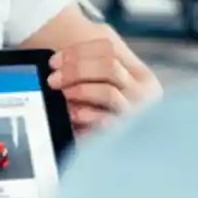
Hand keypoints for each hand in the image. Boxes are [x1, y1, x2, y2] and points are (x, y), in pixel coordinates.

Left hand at [47, 37, 161, 133]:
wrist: (103, 149)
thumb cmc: (93, 108)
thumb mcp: (92, 80)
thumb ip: (84, 65)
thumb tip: (59, 63)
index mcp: (138, 71)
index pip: (108, 49)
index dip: (77, 52)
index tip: (53, 62)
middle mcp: (144, 92)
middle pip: (109, 67)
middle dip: (76, 70)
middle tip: (54, 79)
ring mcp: (135, 114)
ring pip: (108, 92)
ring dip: (81, 90)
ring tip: (63, 94)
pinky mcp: (122, 135)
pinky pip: (105, 121)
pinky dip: (86, 114)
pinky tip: (73, 114)